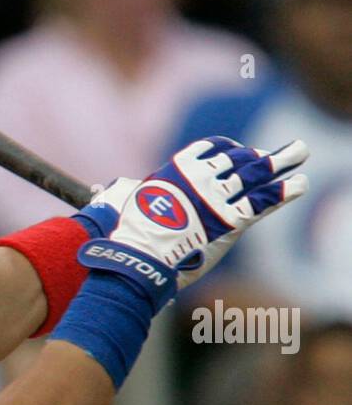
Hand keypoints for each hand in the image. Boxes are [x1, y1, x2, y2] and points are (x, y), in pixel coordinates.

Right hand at [74, 136, 309, 307]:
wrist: (138, 255)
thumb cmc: (124, 235)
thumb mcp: (118, 204)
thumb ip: (121, 193)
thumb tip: (105, 192)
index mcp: (177, 170)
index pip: (212, 149)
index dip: (230, 150)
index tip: (242, 152)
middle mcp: (202, 178)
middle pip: (240, 159)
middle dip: (262, 155)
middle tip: (283, 149)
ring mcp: (219, 197)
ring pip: (257, 173)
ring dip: (281, 162)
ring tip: (300, 152)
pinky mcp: (231, 220)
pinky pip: (264, 201)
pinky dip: (284, 191)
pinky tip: (299, 184)